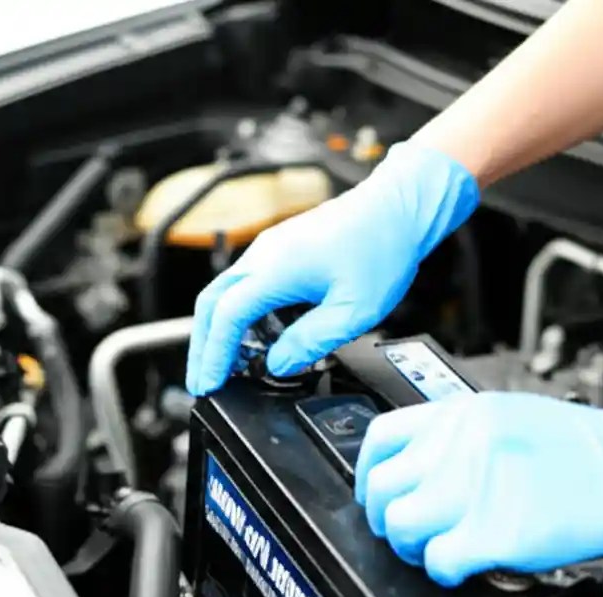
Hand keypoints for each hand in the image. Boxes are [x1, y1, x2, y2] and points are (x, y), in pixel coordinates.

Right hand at [185, 141, 479, 395]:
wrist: (398, 207)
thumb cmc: (383, 248)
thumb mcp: (355, 310)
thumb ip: (312, 341)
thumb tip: (279, 363)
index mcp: (277, 269)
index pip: (227, 317)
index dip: (214, 355)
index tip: (210, 383)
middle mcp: (264, 255)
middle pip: (212, 304)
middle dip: (203, 347)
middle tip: (204, 380)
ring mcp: (270, 250)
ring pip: (227, 293)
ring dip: (222, 330)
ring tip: (232, 367)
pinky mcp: (281, 250)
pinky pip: (248, 285)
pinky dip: (242, 314)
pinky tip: (260, 338)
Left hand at [353, 378, 602, 586]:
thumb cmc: (596, 450)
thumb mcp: (514, 416)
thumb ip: (461, 435)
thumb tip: (422, 466)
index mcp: (465, 412)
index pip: (380, 439)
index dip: (370, 477)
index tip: (379, 495)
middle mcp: (464, 445)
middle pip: (384, 489)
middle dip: (389, 519)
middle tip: (413, 532)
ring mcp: (479, 488)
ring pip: (402, 527)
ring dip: (414, 547)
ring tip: (442, 549)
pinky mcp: (500, 532)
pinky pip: (439, 561)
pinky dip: (445, 571)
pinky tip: (466, 565)